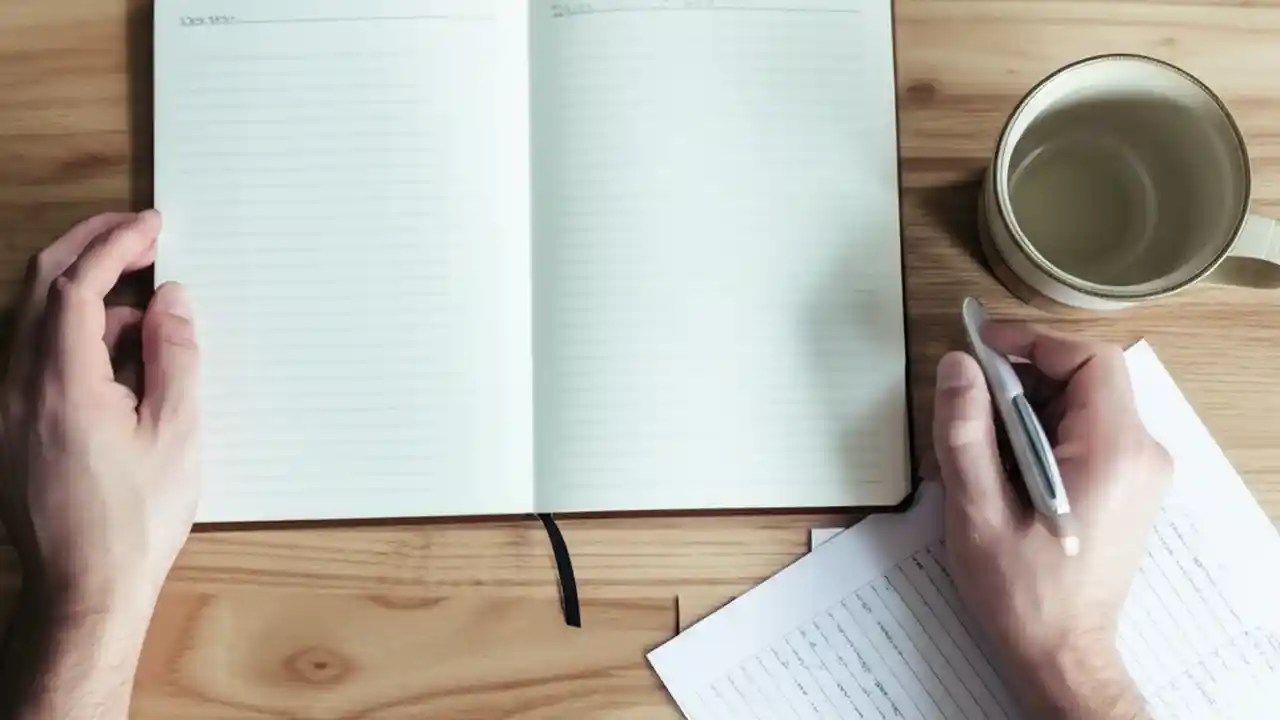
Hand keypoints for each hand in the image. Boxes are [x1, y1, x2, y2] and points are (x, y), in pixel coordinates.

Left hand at [0, 211, 200, 716]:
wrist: (85, 587)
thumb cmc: (136, 519)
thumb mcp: (176, 433)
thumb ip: (175, 355)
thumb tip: (171, 300)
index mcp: (62, 383)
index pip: (77, 284)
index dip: (115, 244)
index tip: (153, 227)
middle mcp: (19, 385)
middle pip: (39, 285)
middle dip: (87, 244)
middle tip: (137, 231)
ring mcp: (8, 405)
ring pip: (31, 316)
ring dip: (81, 286)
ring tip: (142, 297)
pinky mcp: (10, 424)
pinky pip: (33, 352)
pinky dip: (72, 329)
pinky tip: (117, 349)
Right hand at [932, 322, 1170, 719]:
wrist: (1061, 651)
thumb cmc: (1021, 590)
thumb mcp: (976, 510)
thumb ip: (965, 432)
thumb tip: (958, 366)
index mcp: (1112, 452)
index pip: (1091, 359)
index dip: (1034, 341)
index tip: (984, 346)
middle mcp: (1142, 454)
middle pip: (1088, 377)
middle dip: (1025, 376)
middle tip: (970, 399)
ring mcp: (1142, 470)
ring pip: (1087, 402)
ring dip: (1032, 404)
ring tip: (982, 439)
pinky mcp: (1130, 484)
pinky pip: (1090, 430)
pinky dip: (1047, 428)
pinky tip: (1007, 462)